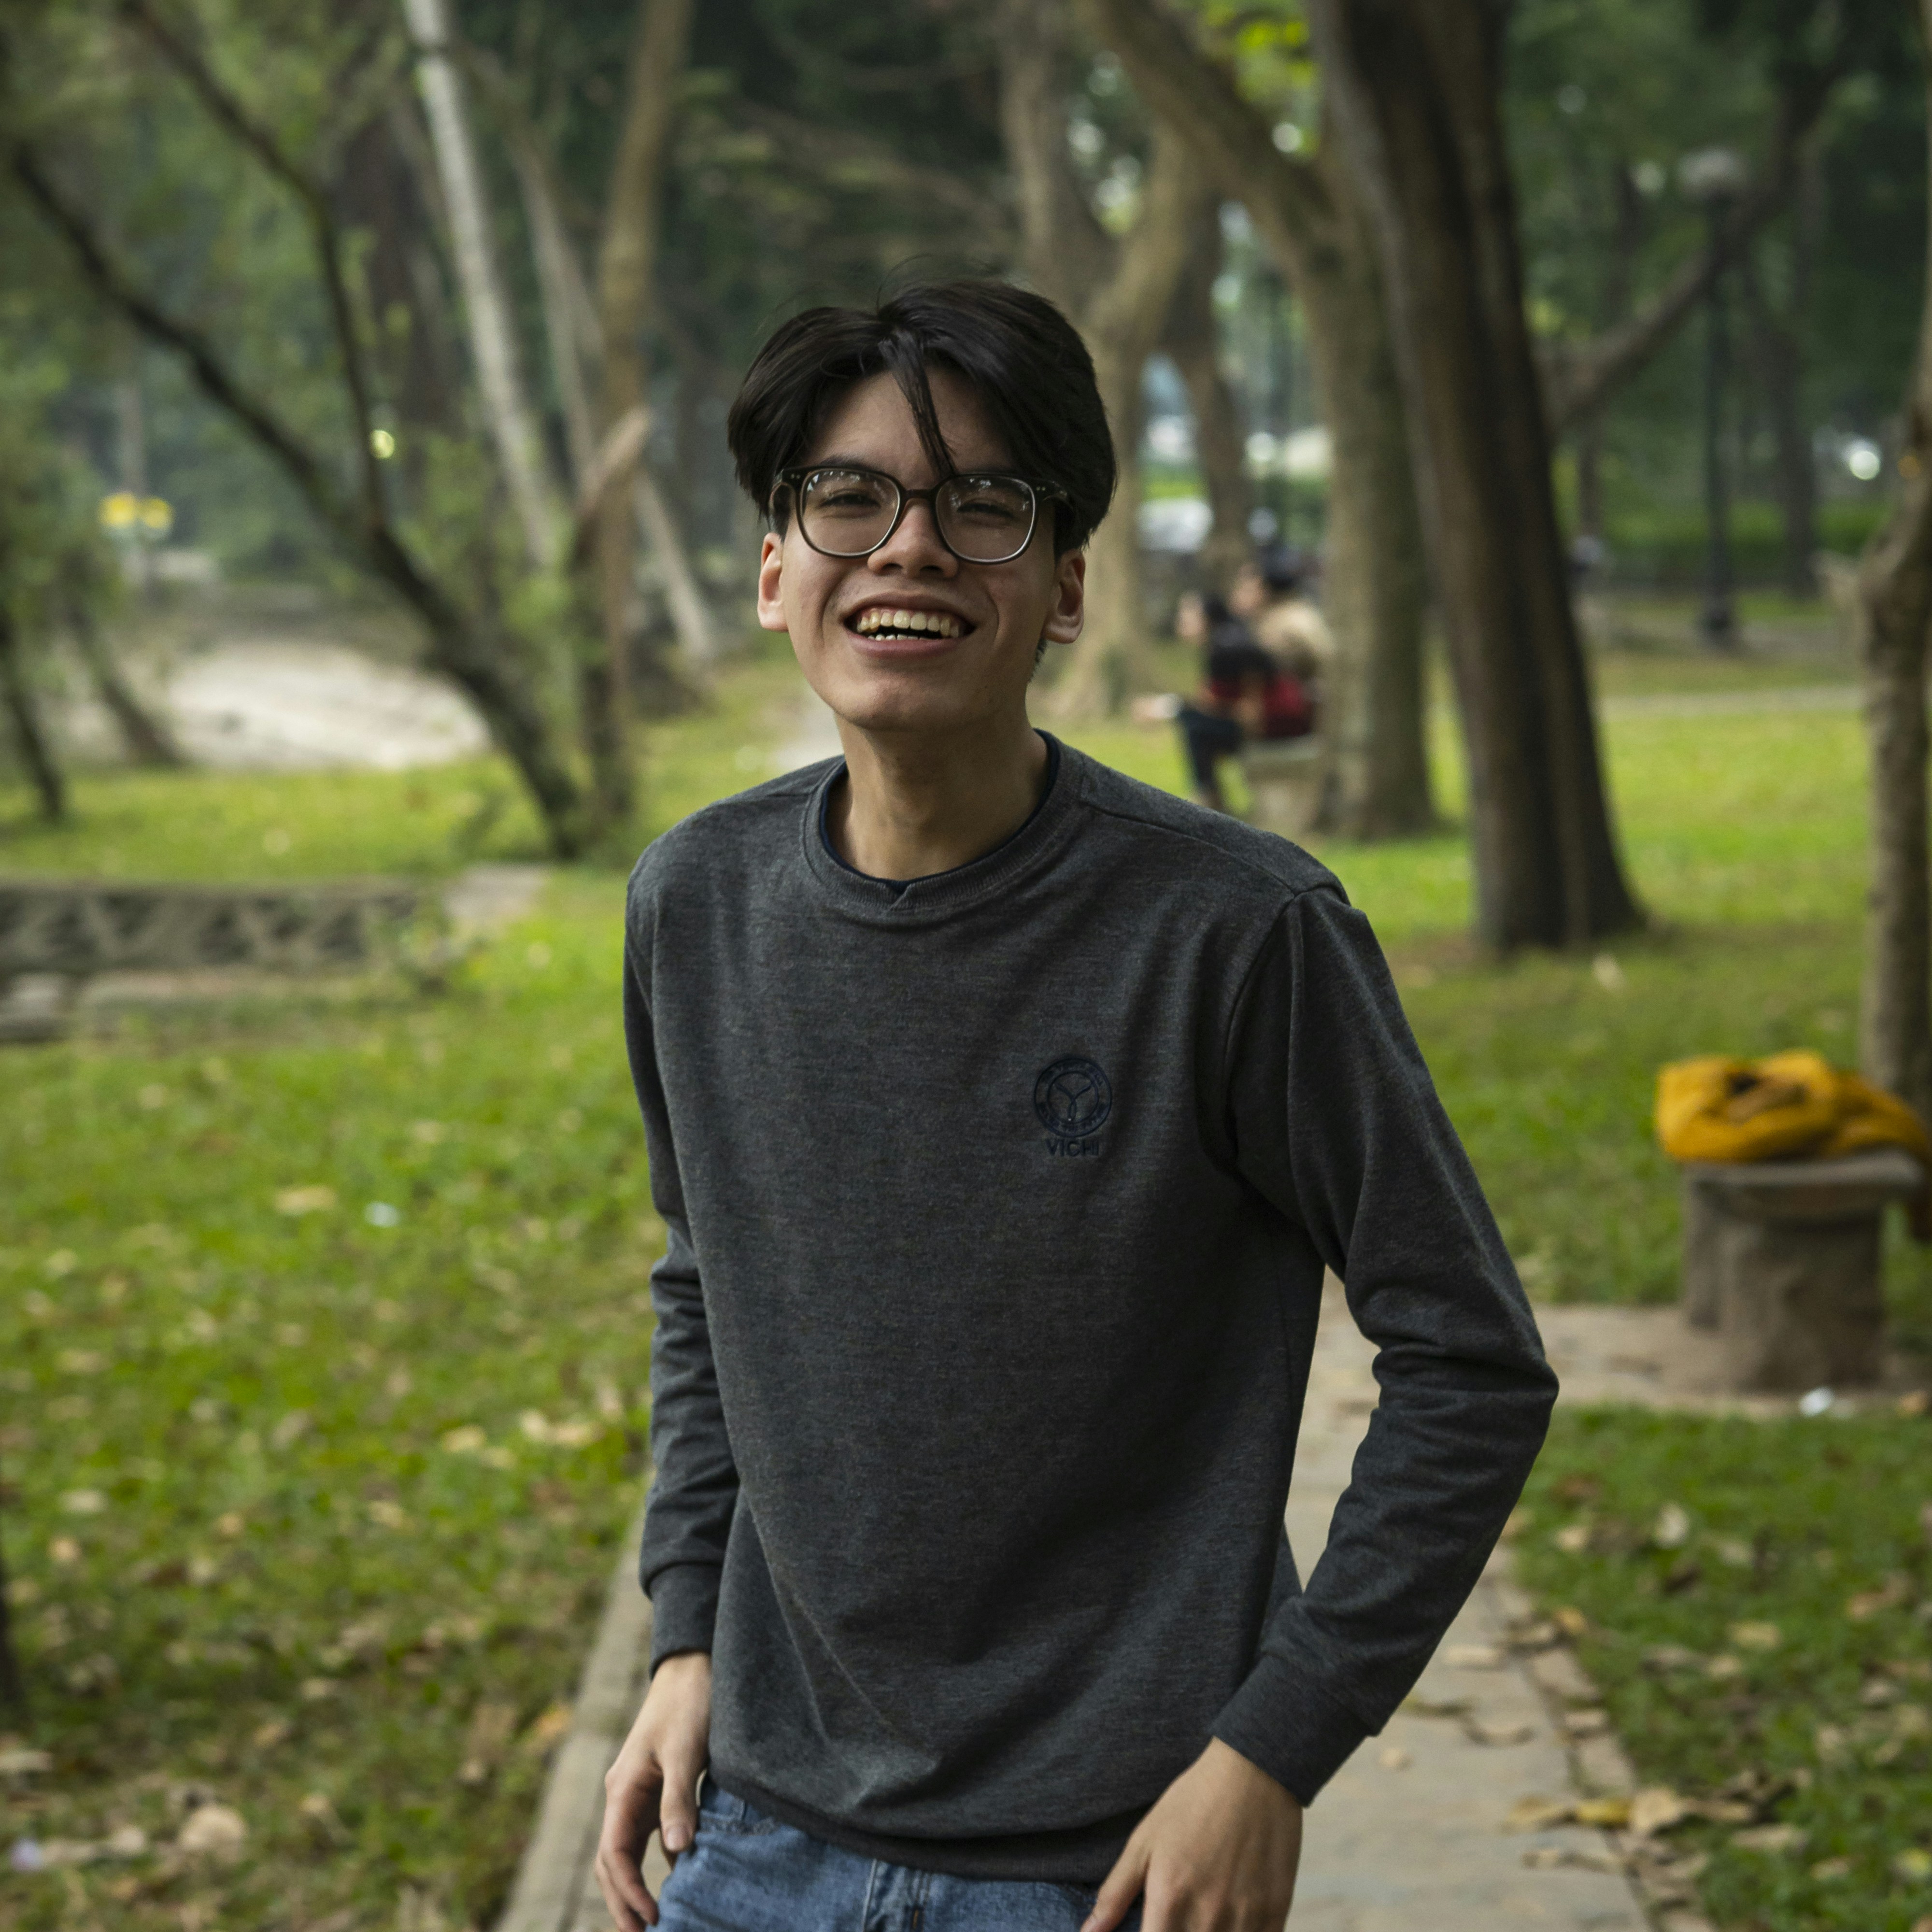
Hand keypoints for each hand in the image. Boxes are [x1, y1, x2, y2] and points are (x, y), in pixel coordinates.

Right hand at [595, 1650, 712, 1930]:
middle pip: (611, 1861)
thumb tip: (677, 1853)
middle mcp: (624, 1795)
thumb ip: (680, 1800)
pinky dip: (657, 1862)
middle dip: (622, 1900)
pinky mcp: (658, 1789)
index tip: (651, 1918)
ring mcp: (639, 1792)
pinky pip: (650, 1835)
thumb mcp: (687, 1751)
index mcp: (622, 1788)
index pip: (613, 1853)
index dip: (627, 1891)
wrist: (694, 1666)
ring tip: (655, 1920)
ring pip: (627, 1851)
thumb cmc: (688, 1704)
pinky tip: (677, 1880)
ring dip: (635, 1886)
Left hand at [1084, 1739, 1302, 1931]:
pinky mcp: (1274, 1915)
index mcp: (1169, 1899)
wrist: (1254, 1775)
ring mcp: (1244, 1918)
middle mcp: (1207, 1917)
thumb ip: (1115, 1893)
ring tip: (1202, 1911)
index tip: (1151, 1927)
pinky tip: (1229, 1916)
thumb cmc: (1192, 1803)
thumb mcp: (1145, 1840)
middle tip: (1177, 1914)